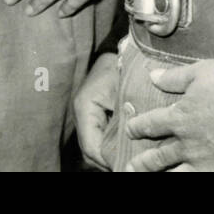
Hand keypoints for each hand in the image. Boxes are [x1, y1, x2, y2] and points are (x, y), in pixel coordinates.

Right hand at [73, 53, 119, 170]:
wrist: (123, 47)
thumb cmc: (123, 65)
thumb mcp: (126, 92)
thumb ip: (126, 118)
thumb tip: (131, 146)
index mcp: (85, 107)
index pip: (91, 146)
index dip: (108, 160)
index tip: (126, 164)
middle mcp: (82, 113)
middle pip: (92, 150)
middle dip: (109, 160)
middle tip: (129, 166)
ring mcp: (87, 114)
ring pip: (96, 144)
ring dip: (111, 154)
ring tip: (130, 160)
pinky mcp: (95, 113)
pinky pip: (101, 136)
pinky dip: (113, 144)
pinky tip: (128, 148)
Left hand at [125, 60, 213, 171]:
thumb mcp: (200, 72)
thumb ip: (174, 78)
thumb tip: (152, 76)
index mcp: (179, 118)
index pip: (151, 124)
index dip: (138, 127)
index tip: (130, 129)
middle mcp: (186, 144)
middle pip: (157, 157)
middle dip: (142, 163)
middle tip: (130, 167)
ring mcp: (203, 163)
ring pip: (174, 176)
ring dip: (158, 178)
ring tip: (146, 180)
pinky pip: (198, 182)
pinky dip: (187, 182)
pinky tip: (182, 183)